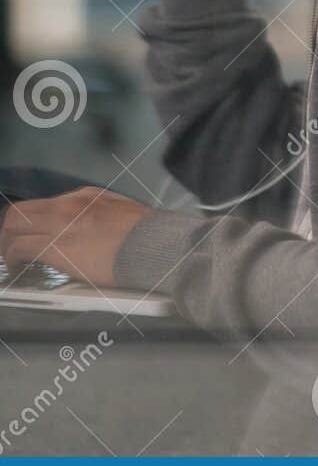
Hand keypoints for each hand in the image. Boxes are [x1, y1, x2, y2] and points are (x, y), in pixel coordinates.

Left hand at [0, 187, 154, 286]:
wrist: (154, 244)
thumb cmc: (147, 232)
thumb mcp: (122, 210)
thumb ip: (101, 213)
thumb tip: (91, 227)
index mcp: (84, 196)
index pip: (44, 205)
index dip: (32, 222)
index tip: (34, 235)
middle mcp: (67, 206)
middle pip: (20, 212)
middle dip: (10, 230)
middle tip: (11, 246)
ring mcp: (59, 225)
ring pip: (13, 229)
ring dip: (8, 245)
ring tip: (12, 260)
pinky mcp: (56, 247)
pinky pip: (20, 249)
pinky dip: (13, 259)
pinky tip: (18, 269)